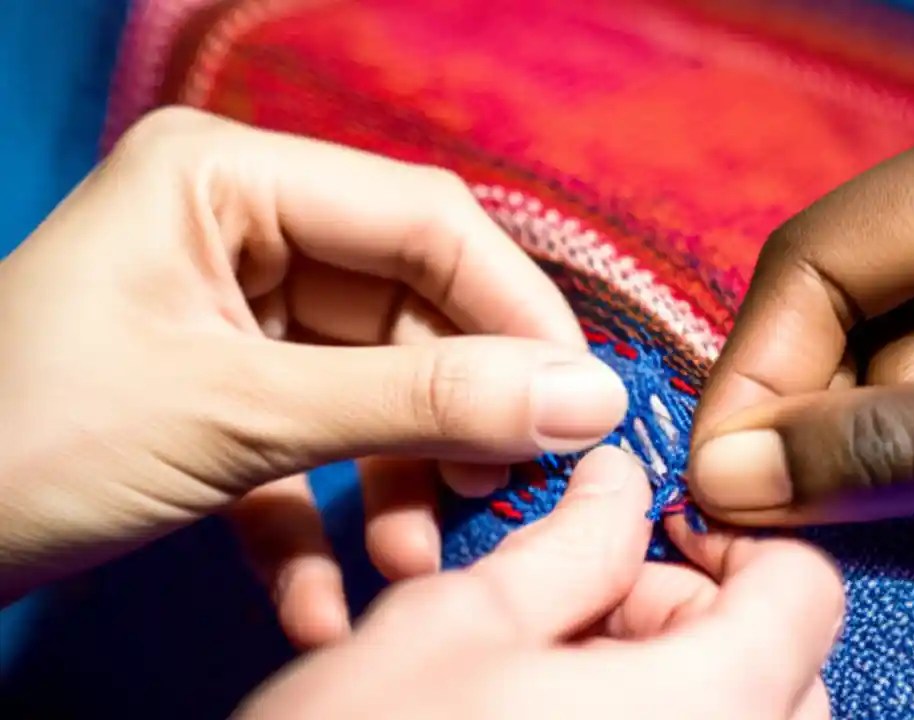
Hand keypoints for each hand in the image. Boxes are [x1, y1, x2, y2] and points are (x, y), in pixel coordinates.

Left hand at [0, 108, 627, 645]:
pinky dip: (322, 527)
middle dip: (455, 418)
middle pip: (407, 311)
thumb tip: (583, 397)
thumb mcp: (237, 416)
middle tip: (511, 494)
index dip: (515, 312)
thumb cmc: (18, 443)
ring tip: (419, 567)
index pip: (426, 221)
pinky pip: (303, 450)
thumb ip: (419, 401)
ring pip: (367, 391)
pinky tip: (325, 600)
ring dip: (395, 487)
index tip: (581, 403)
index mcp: (229, 180)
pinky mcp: (214, 400)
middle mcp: (237, 234)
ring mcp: (227, 319)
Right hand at [238, 447, 842, 719]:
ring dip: (674, 690)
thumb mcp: (450, 628)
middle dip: (692, 621)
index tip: (665, 533)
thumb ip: (566, 547)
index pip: (804, 590)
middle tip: (583, 614)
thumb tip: (613, 488)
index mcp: (706, 712)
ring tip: (554, 686)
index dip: (735, 540)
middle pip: (787, 672)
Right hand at [687, 87, 913, 553]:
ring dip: (874, 450)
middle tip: (770, 516)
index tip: (719, 477)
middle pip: (852, 313)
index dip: (759, 365)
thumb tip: (729, 474)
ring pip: (895, 373)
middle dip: (813, 413)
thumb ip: (891, 444)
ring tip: (875, 515)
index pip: (825, 255)